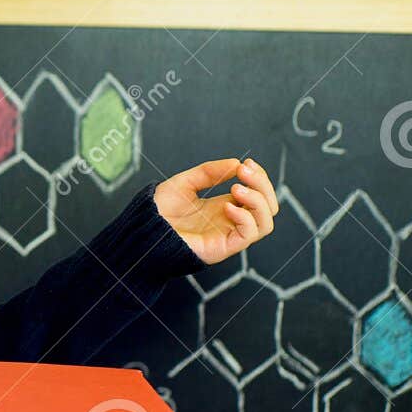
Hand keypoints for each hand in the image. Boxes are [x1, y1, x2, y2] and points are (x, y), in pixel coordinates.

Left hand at [154, 156, 279, 264]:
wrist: (143, 230)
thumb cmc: (159, 210)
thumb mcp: (185, 183)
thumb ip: (209, 172)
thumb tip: (237, 164)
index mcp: (226, 207)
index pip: (259, 194)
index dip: (259, 177)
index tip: (247, 163)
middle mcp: (231, 222)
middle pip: (268, 207)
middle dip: (262, 185)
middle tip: (243, 171)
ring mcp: (229, 235)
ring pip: (265, 222)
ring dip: (258, 201)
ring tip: (236, 188)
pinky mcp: (224, 248)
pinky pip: (249, 234)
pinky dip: (245, 217)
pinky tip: (227, 206)